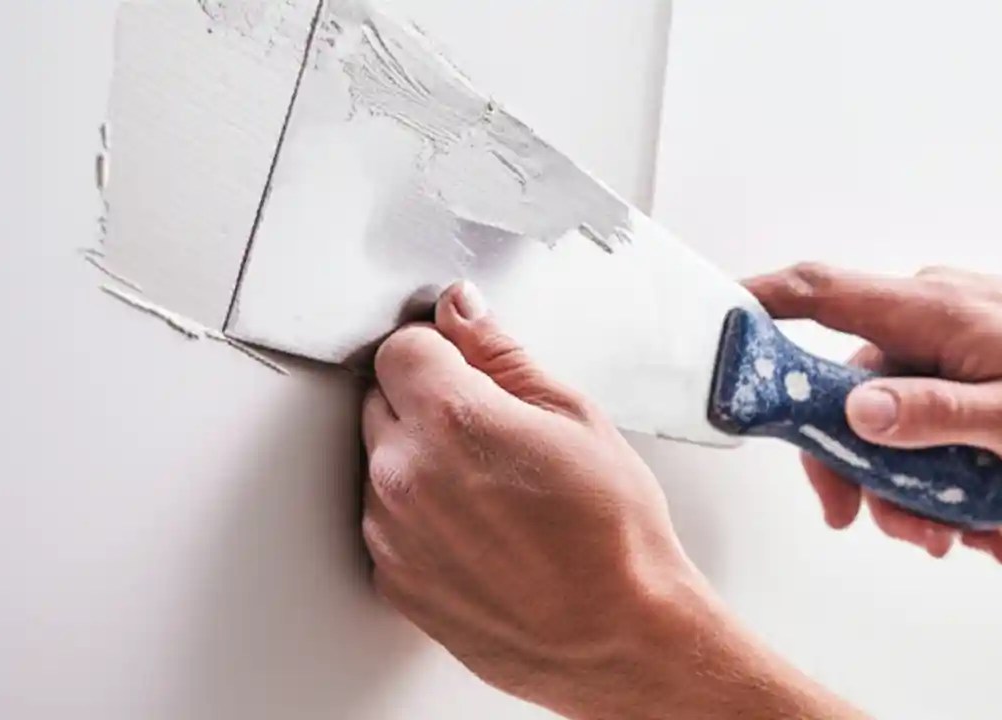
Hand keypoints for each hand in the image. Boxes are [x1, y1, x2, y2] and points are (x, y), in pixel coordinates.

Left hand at [361, 281, 696, 715]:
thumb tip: (463, 314)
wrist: (619, 634)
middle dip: (427, 402)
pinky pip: (388, 522)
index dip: (438, 349)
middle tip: (492, 431)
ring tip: (494, 490)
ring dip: (421, 462)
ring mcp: (392, 533)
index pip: (401, 347)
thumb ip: (502, 355)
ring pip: (382, 463)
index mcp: (453, 420)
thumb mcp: (575, 417)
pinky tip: (480, 528)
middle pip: (382, 400)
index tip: (460, 362)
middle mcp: (406, 475)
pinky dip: (420, 516)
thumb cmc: (613, 537)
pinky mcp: (393, 579)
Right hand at [744, 263, 1001, 565]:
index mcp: (928, 314)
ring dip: (904, 482)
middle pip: (845, 387)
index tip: (712, 324)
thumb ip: (935, 414)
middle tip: (867, 522)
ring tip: (952, 536)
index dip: (758, 303)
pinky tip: (977, 520)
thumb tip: (857, 412)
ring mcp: (939, 340)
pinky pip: (921, 415)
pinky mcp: (956, 362)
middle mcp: (923, 319)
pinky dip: (936, 468)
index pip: (822, 294)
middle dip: (850, 463)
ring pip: (884, 415)